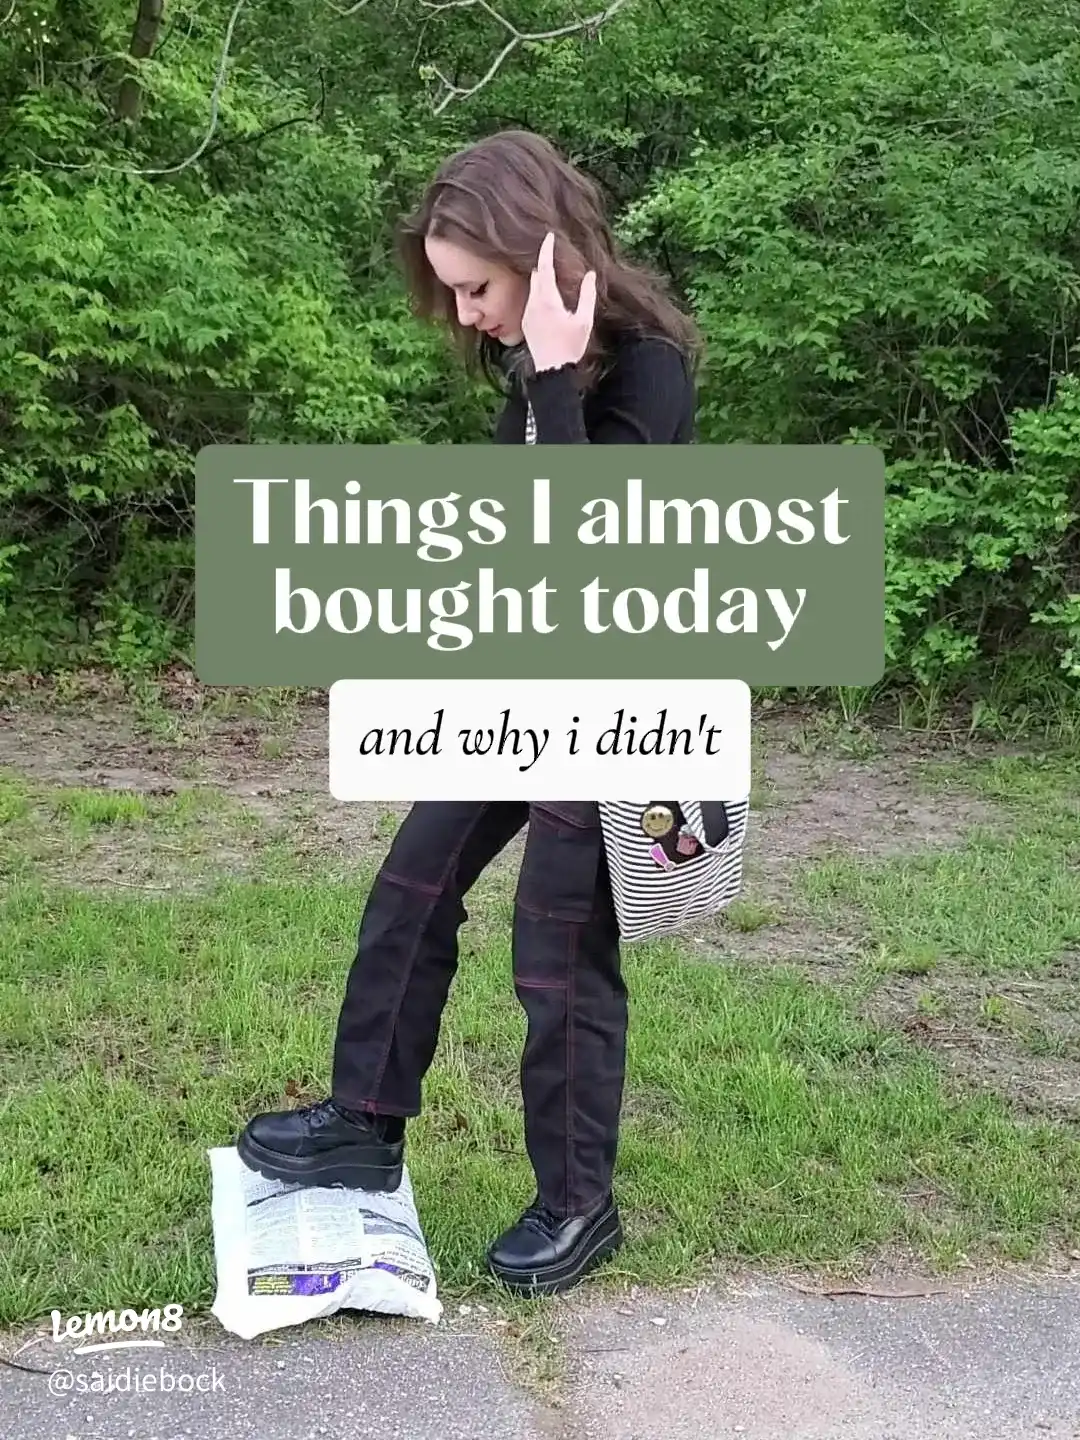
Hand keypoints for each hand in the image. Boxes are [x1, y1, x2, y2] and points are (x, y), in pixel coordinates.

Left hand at [521, 231, 596, 372]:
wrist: (552, 371)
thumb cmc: (571, 347)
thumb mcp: (585, 321)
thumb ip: (587, 295)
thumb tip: (590, 274)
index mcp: (548, 301)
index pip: (545, 268)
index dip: (547, 250)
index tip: (549, 236)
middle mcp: (533, 304)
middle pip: (536, 274)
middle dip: (544, 262)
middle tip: (554, 252)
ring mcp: (527, 313)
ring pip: (532, 287)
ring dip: (542, 278)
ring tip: (554, 273)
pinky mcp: (526, 322)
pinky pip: (531, 299)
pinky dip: (539, 292)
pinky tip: (549, 296)